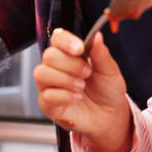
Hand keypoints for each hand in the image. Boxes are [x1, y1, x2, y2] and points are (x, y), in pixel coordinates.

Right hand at [33, 28, 132, 151]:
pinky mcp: (47, 104)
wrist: (110, 116)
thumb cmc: (107, 90)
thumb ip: (101, 54)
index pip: (57, 38)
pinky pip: (46, 95)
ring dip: (65, 79)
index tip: (80, 48)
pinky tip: (77, 97)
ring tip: (81, 86)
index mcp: (70, 53)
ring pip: (41, 74)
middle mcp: (56, 67)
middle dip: (70, 64)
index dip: (65, 41)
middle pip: (49, 55)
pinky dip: (64, 96)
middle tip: (87, 73)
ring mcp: (49, 85)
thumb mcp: (110, 70)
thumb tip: (96, 36)